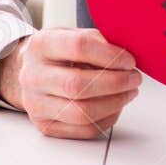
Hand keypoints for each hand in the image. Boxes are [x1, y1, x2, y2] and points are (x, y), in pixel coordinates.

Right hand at [0, 28, 140, 139]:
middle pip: (78, 85)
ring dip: (115, 103)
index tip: (129, 60)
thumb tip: (128, 58)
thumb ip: (99, 42)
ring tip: (128, 92)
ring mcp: (36, 104)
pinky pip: (84, 130)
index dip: (110, 55)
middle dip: (115, 83)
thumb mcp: (74, 35)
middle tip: (134, 78)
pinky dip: (108, 118)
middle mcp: (33, 76)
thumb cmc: (59, 54)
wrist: (32, 71)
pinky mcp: (46, 126)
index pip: (78, 47)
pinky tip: (115, 106)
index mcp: (41, 45)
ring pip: (82, 112)